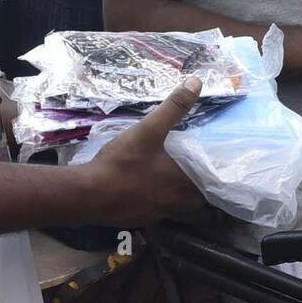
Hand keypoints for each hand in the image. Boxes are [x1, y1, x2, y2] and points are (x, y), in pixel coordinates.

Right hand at [81, 79, 205, 226]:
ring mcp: (156, 214)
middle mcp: (174, 203)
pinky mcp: (139, 220)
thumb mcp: (148, 130)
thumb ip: (174, 107)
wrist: (87, 196)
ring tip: (171, 175)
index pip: (211, 182)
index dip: (214, 171)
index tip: (214, 160)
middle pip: (196, 197)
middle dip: (197, 183)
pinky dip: (157, 200)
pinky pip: (156, 211)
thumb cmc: (122, 163)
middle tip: (194, 165)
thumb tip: (197, 82)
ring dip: (177, 193)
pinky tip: (146, 187)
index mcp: (182, 182)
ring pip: (177, 206)